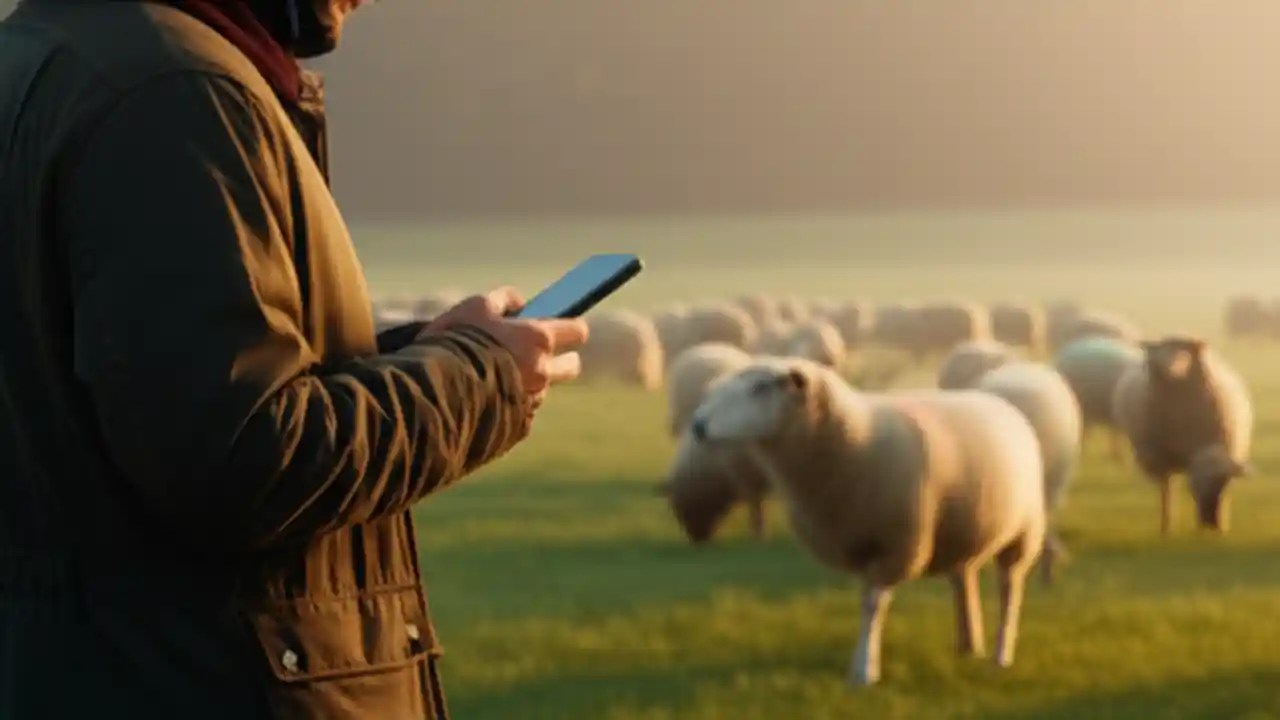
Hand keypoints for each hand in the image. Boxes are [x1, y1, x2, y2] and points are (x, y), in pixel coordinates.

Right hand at [417, 286, 589, 407]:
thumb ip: (502, 300)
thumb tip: (520, 302)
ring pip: (541, 390)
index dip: (570, 327)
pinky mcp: (516, 429)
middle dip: (560, 359)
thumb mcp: (473, 308)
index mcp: (537, 341)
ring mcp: (531, 404)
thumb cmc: (452, 345)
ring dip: (527, 383)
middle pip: (570, 366)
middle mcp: (542, 374)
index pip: (576, 330)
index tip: (561, 327)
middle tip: (534, 354)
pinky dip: (508, 405)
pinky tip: (482, 399)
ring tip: (492, 377)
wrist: (431, 398)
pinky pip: (520, 413)